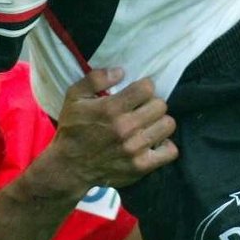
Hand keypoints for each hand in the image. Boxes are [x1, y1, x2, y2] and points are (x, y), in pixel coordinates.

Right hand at [49, 66, 177, 187]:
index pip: (147, 88)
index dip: (144, 87)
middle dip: (152, 104)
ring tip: (148, 125)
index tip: (138, 92)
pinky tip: (153, 142)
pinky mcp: (141, 166)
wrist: (69, 168)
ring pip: (168, 125)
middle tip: (142, 109)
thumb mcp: (74, 97)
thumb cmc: (73, 130)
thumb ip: (95, 79)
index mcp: (110, 109)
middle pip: (160, 106)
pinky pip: (170, 151)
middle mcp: (126, 128)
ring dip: (159, 122)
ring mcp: (135, 149)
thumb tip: (121, 71)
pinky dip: (165, 146)